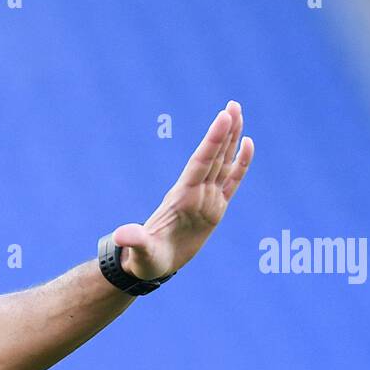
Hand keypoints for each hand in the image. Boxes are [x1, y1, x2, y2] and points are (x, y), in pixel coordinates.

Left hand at [114, 100, 254, 280]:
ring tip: (237, 113)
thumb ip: (135, 240)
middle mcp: (195, 193)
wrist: (151, 265)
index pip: (200, 163)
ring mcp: (206, 199)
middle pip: (213, 157)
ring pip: (223, 164)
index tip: (223, 117)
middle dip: (224, 132)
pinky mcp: (215, 209)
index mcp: (182, 197)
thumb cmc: (145, 259)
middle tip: (233, 105)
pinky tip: (247, 145)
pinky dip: (240, 164)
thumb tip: (121, 236)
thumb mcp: (140, 251)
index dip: (212, 141)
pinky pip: (231, 182)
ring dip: (231, 140)